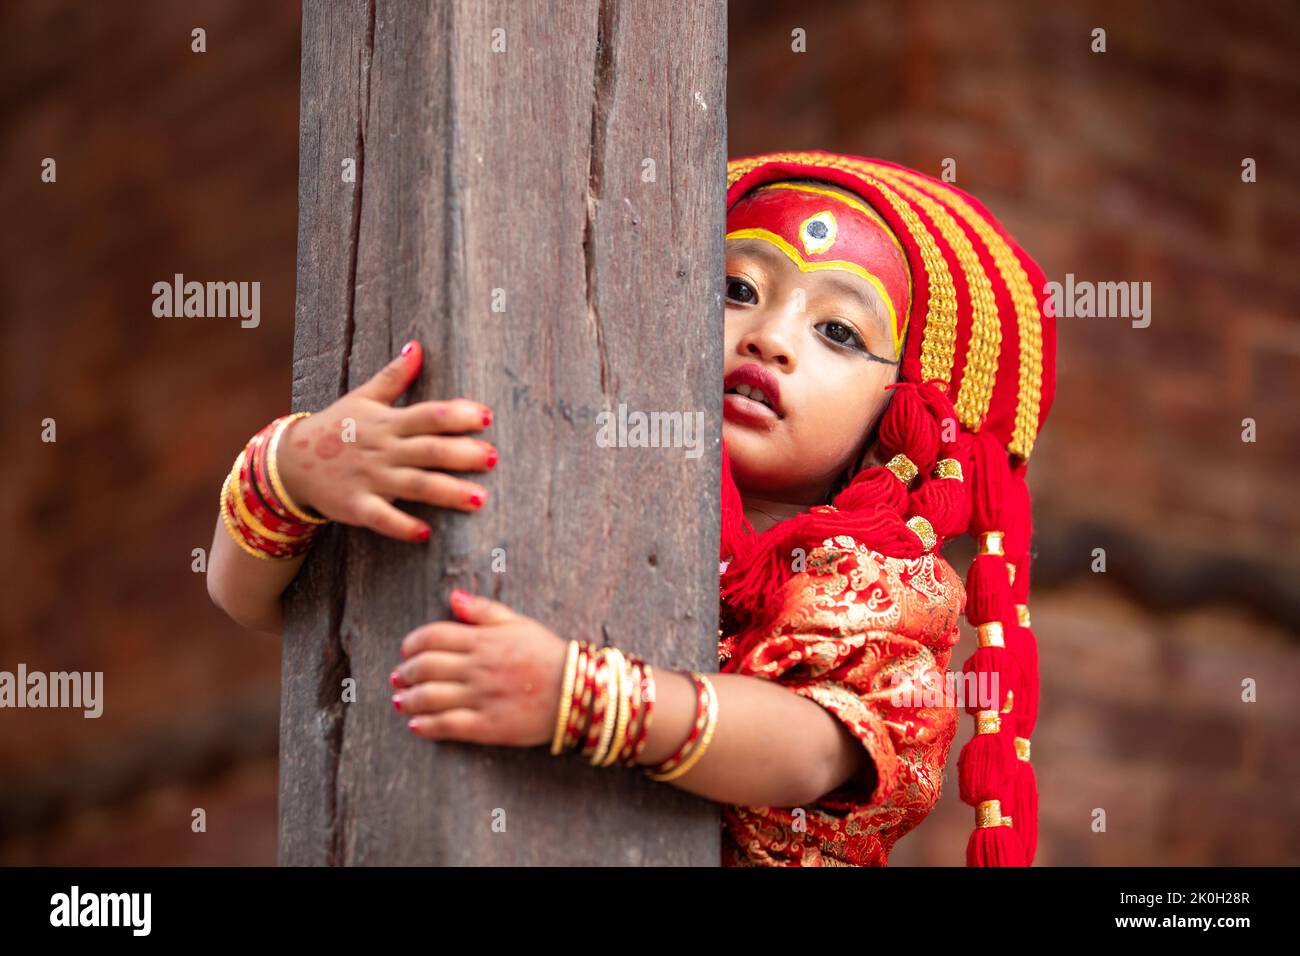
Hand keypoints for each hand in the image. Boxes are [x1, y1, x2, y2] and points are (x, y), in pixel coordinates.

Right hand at [275, 340, 496, 541]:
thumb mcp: (363, 398)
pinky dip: (402, 526)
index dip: (457, 414)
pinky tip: (426, 534)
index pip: (428, 414)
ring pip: (415, 484)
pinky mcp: (356, 505)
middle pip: (428, 449)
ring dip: (447, 492)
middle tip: (494, 457)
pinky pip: (382, 517)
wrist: (290, 462)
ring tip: (480, 500)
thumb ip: (395, 376)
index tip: (486, 416)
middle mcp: (383, 449)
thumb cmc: (336, 428)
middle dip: (462, 454)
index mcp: (388, 422)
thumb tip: (418, 346)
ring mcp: (370, 478)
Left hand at [391, 590, 569, 747]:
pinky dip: (426, 726)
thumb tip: (453, 598)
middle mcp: (478, 667)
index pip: (433, 636)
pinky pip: (448, 725)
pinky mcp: (488, 726)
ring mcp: (481, 697)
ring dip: (409, 700)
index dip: (412, 643)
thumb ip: (483, 611)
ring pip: (430, 697)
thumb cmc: (548, 654)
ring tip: (401, 701)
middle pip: (426, 667)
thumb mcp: (519, 623)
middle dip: (406, 673)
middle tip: (398, 678)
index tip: (406, 651)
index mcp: (484, 640)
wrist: (578, 691)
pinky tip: (417, 726)